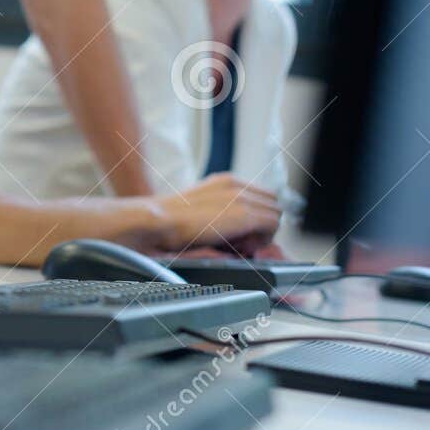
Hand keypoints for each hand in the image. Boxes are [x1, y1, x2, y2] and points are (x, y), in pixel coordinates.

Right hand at [155, 173, 281, 252]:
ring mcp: (240, 196)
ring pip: (276, 212)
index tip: (238, 235)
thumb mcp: (197, 213)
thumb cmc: (165, 224)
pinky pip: (274, 224)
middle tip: (242, 242)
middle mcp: (235, 184)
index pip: (260, 196)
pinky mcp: (244, 213)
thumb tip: (234, 234)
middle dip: (263, 223)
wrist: (153, 222)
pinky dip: (263, 239)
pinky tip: (240, 247)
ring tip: (240, 245)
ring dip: (264, 231)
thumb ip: (218, 216)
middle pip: (272, 202)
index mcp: (224, 182)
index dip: (255, 218)